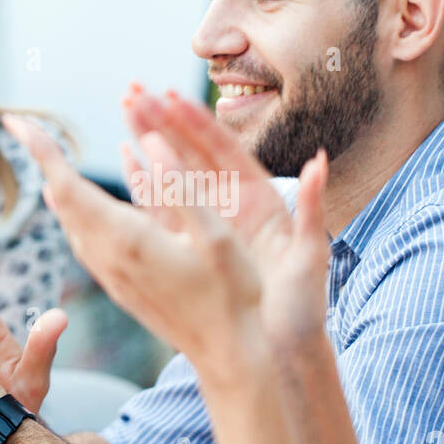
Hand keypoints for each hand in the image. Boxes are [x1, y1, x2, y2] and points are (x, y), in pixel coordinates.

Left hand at [2, 93, 330, 368]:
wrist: (228, 356)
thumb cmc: (231, 294)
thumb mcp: (214, 235)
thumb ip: (179, 186)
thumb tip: (148, 140)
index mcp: (126, 239)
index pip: (68, 186)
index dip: (42, 151)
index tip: (17, 122)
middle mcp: (109, 258)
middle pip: (62, 203)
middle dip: (45, 162)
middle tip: (29, 130)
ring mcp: (111, 277)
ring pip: (71, 225)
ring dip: (61, 190)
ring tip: (51, 163)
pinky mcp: (120, 289)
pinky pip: (85, 242)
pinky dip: (77, 213)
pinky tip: (85, 208)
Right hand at [122, 88, 331, 343]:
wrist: (283, 353)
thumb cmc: (302, 311)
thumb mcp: (310, 258)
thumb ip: (312, 209)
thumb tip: (320, 162)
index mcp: (260, 201)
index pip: (224, 151)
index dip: (198, 122)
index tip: (172, 95)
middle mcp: (234, 205)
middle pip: (194, 152)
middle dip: (164, 119)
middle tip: (133, 89)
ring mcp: (211, 222)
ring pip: (176, 173)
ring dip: (151, 139)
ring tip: (123, 105)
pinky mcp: (194, 244)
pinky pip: (164, 205)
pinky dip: (145, 179)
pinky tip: (124, 154)